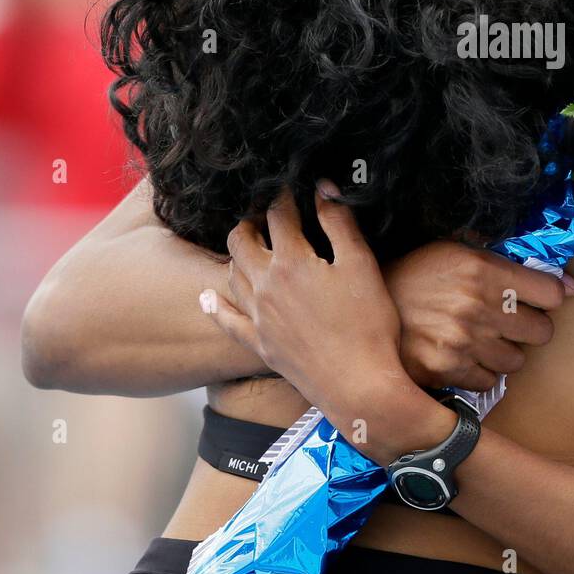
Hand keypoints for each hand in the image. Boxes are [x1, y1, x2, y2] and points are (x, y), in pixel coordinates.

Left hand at [208, 186, 445, 458]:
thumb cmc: (368, 324)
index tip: (290, 187)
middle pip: (242, 240)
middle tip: (267, 215)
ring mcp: (258, 317)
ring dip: (238, 254)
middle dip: (252, 221)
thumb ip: (340, 222)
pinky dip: (214, 305)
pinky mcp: (259, 344)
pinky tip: (205, 297)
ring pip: (232, 274)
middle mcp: (265, 285)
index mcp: (292, 261)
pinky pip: (226, 320)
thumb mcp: (362, 265)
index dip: (284, 196)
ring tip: (251, 245)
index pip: (278, 215)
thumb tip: (323, 187)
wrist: (359, 386)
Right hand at [385, 241, 573, 391]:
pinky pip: (487, 381)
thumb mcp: (453, 251)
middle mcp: (477, 306)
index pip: (551, 294)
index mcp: (482, 269)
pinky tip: (462, 356)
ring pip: (516, 361)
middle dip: (529, 328)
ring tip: (481, 340)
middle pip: (541, 332)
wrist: (361, 306)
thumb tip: (571, 285)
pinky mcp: (447, 370)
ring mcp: (462, 341)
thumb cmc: (413, 275)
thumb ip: (506, 262)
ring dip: (503, 353)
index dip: (547, 299)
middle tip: (508, 323)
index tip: (536, 301)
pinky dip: (479, 372)